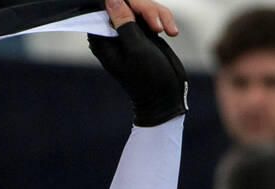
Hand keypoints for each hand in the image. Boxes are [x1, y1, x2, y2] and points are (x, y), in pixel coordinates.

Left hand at [89, 0, 187, 126]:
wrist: (166, 95)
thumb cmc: (148, 77)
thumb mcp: (136, 48)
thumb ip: (123, 21)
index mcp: (102, 39)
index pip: (105, 7)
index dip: (122, 3)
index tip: (137, 14)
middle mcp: (113, 33)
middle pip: (126, 2)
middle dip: (145, 8)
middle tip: (157, 27)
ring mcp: (129, 30)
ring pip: (142, 5)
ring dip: (158, 14)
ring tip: (166, 32)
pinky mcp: (144, 30)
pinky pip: (153, 12)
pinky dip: (164, 18)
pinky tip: (171, 33)